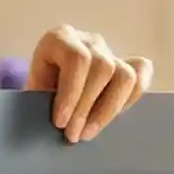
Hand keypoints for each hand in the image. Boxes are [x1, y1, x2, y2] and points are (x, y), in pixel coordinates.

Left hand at [26, 25, 153, 143]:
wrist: (44, 88)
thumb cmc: (34, 93)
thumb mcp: (31, 94)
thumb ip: (42, 102)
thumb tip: (59, 124)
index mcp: (59, 38)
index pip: (76, 59)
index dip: (71, 93)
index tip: (60, 122)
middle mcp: (87, 40)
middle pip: (103, 68)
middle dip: (87, 107)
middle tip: (73, 135)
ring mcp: (110, 50)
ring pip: (125, 75)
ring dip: (109, 110)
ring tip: (88, 133)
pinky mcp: (126, 62)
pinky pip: (142, 74)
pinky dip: (132, 97)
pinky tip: (114, 117)